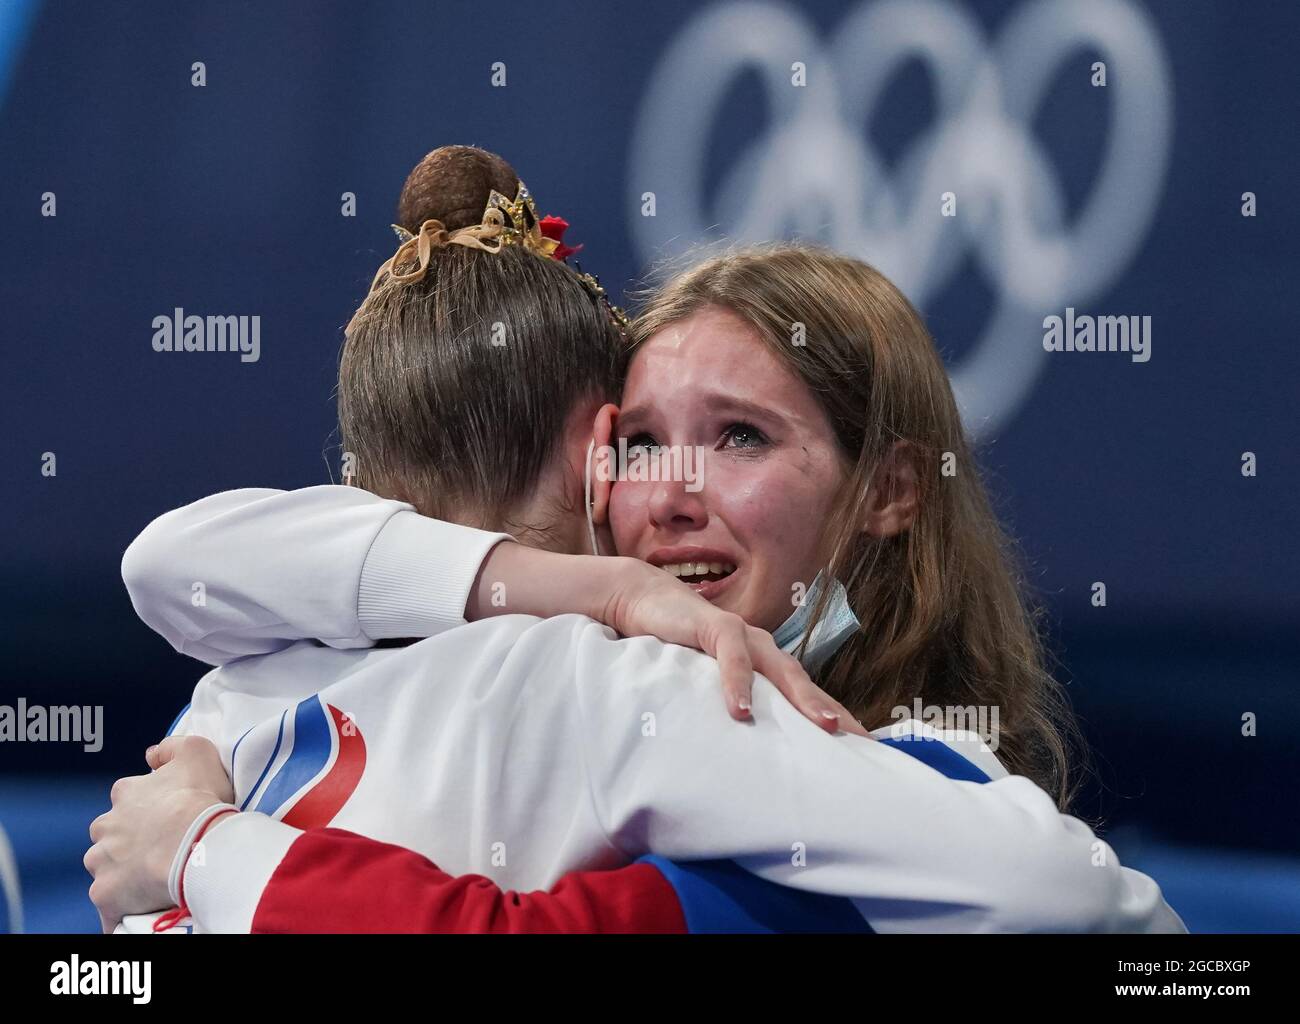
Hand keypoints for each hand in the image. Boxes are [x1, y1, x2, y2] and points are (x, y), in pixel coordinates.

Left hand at [85, 735, 234, 931]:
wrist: (195, 843)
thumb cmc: (197, 798)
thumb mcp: (197, 751)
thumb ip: (172, 747)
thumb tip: (153, 755)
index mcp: (125, 794)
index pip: (127, 798)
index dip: (148, 807)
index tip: (168, 816)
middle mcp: (105, 826)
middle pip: (111, 835)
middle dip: (127, 841)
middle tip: (160, 848)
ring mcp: (102, 862)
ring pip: (105, 868)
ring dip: (122, 873)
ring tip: (152, 879)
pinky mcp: (105, 894)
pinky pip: (110, 906)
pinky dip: (121, 907)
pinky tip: (141, 907)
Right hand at [598, 557, 870, 736]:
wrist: (646, 601)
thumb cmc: (681, 649)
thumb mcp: (709, 685)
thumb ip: (728, 709)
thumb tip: (742, 760)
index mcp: (765, 667)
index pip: (808, 697)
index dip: (837, 720)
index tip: (866, 752)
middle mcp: (763, 651)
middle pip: (808, 686)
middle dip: (836, 713)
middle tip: (861, 743)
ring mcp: (744, 637)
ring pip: (781, 669)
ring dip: (803, 698)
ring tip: (824, 728)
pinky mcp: (715, 627)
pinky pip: (733, 656)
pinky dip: (738, 682)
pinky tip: (741, 710)